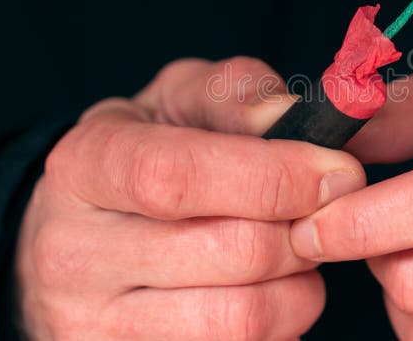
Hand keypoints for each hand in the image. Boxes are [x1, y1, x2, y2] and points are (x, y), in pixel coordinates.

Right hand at [16, 57, 365, 339]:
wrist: (88, 231)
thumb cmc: (151, 151)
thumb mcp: (181, 99)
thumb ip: (236, 95)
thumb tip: (289, 117)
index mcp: (86, 165)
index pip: (177, 177)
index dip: (274, 176)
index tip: (339, 173)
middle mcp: (74, 252)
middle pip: (233, 252)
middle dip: (305, 230)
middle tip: (322, 213)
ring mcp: (94, 324)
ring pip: (245, 318)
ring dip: (302, 285)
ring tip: (295, 254)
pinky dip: (281, 326)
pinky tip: (268, 291)